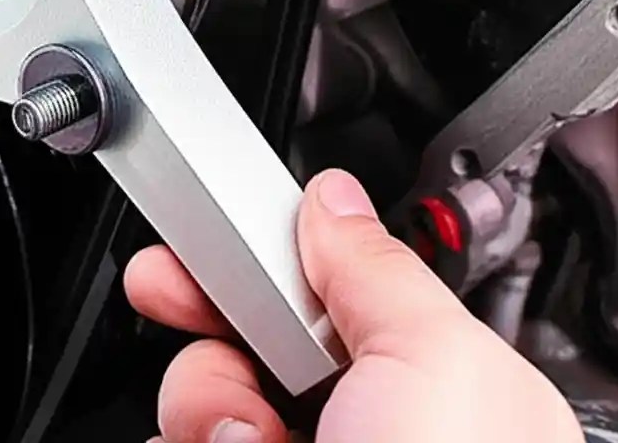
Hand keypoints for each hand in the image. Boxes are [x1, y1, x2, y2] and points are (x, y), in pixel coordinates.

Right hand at [125, 169, 582, 442]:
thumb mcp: (440, 363)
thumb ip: (377, 268)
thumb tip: (331, 198)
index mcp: (421, 380)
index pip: (316, 286)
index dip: (246, 253)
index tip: (191, 239)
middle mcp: (355, 431)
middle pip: (241, 338)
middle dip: (205, 328)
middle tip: (177, 306)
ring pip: (199, 404)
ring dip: (204, 409)